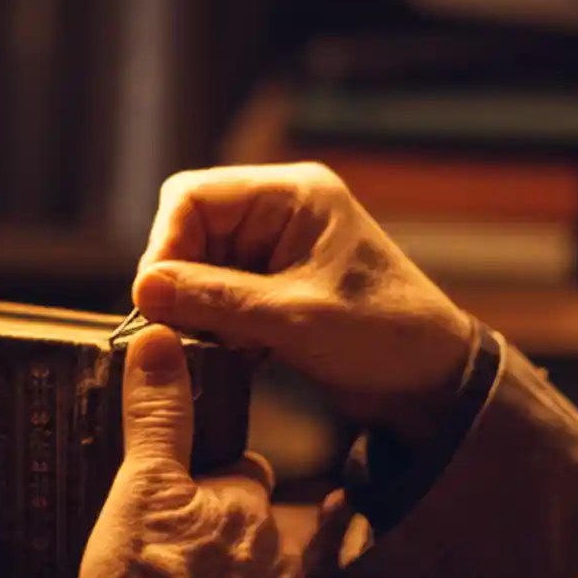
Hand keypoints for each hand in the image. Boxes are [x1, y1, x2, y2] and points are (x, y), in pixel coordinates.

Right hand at [77, 325, 334, 577]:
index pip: (245, 468)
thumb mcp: (140, 486)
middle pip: (270, 516)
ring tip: (246, 573)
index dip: (222, 473)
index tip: (200, 481)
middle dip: (247, 519)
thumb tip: (161, 338)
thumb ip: (158, 415)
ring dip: (273, 565)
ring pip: (294, 565)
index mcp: (241, 498)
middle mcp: (277, 542)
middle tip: (210, 533)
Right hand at [134, 162, 473, 442]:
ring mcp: (275, 251)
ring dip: (194, 309)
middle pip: (190, 230)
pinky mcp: (273, 288)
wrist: (434, 382)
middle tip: (174, 330)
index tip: (154, 297)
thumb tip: (143, 288)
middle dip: (177, 280)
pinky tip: (230, 356)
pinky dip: (213, 326)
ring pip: (198, 268)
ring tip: (208, 348)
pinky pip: (218, 296)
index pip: (194, 196)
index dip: (165, 244)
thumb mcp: (296, 317)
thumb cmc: (384, 335)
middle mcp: (278, 212)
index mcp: (293, 195)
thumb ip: (216, 300)